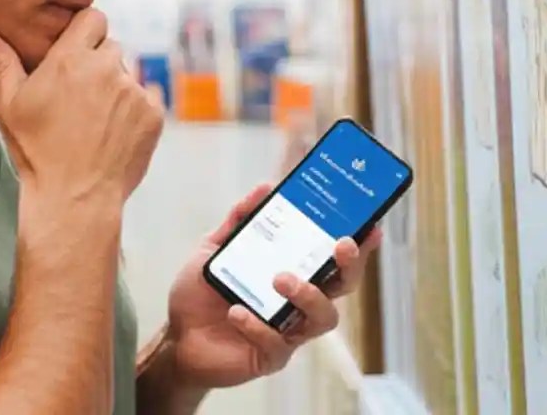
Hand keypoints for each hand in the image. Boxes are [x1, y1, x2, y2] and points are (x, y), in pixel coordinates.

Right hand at [0, 9, 163, 202]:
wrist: (74, 197)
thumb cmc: (37, 151)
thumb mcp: (9, 105)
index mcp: (72, 58)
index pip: (93, 17)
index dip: (84, 32)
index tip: (74, 52)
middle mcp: (107, 67)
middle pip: (111, 47)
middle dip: (98, 63)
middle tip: (79, 94)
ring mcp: (134, 90)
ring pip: (128, 73)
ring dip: (116, 87)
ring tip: (95, 118)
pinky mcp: (153, 113)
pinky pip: (147, 97)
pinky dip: (135, 109)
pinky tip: (113, 131)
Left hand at [160, 183, 383, 388]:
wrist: (175, 337)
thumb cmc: (201, 295)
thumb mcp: (215, 249)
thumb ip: (239, 221)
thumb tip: (264, 188)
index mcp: (295, 274)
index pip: (335, 260)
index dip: (359, 246)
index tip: (371, 226)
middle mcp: (299, 303)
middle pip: (342, 286)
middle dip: (348, 265)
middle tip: (340, 245)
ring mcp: (289, 331)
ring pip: (322, 318)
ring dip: (308, 295)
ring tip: (280, 278)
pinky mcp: (270, 357)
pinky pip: (277, 343)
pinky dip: (258, 325)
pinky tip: (237, 312)